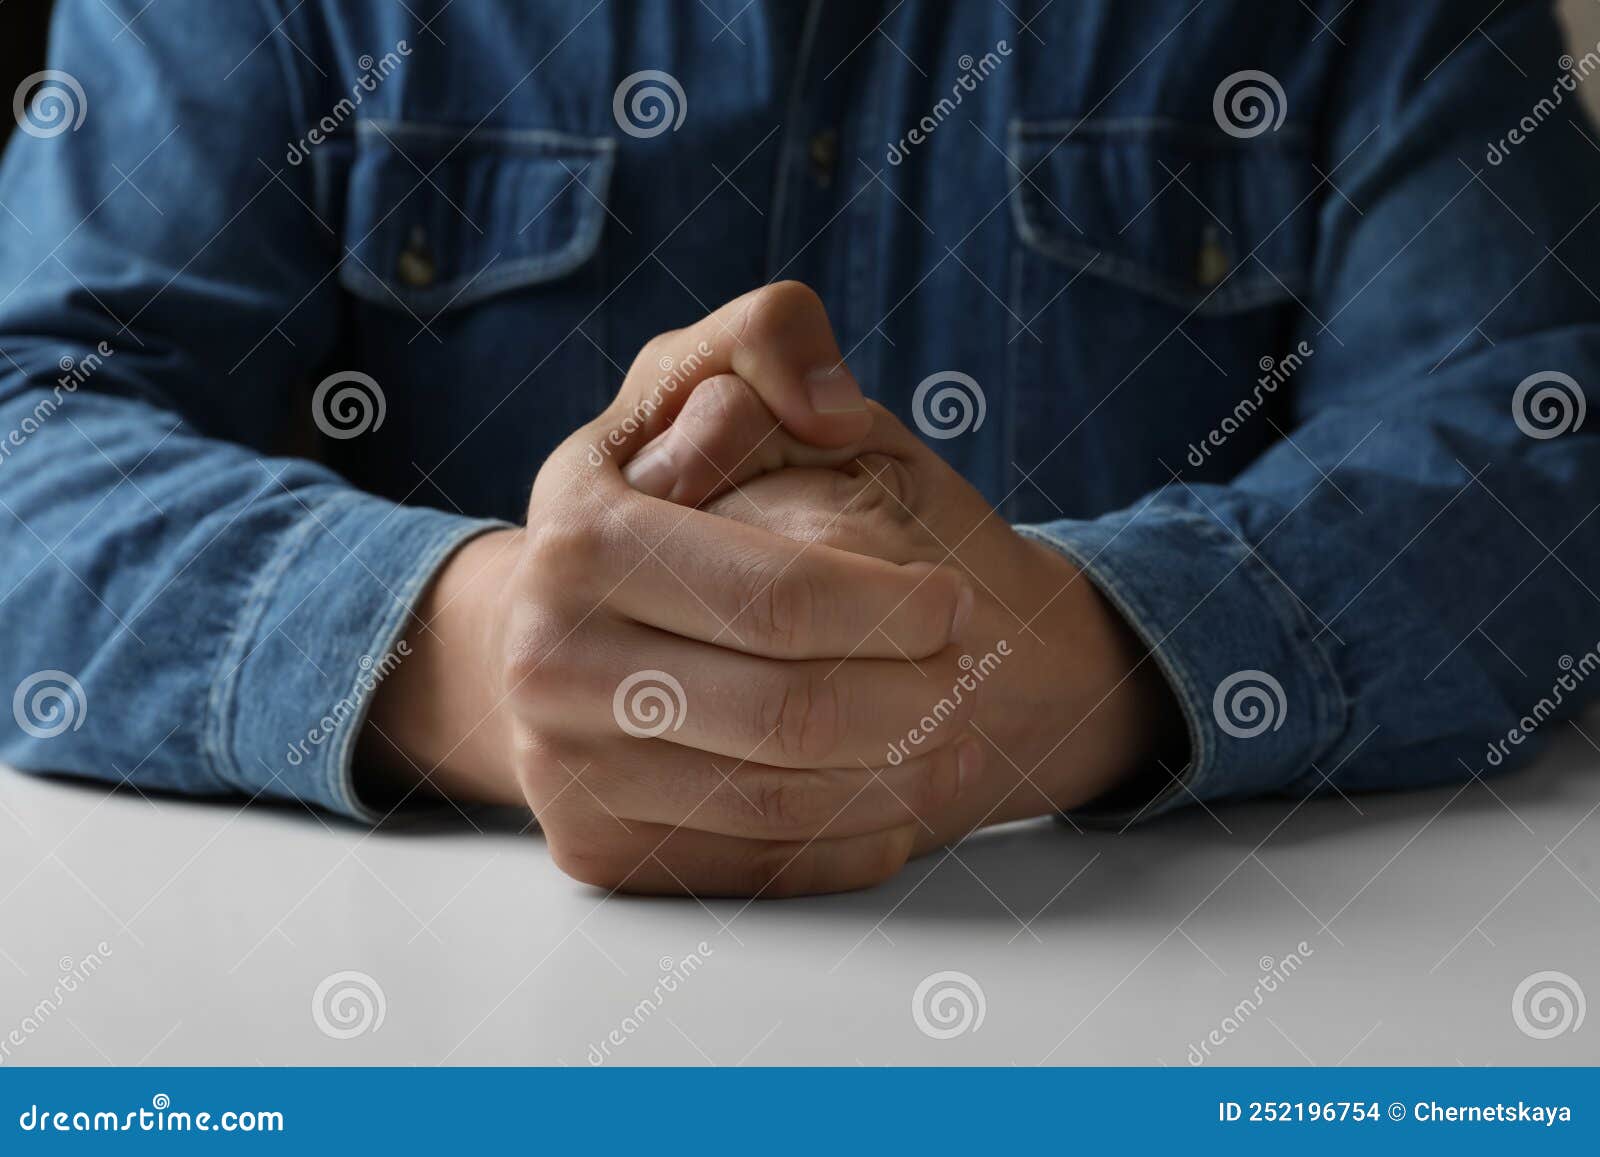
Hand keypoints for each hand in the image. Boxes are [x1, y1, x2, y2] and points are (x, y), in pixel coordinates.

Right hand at [361, 283, 985, 895]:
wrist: (539, 631)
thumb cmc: (645, 498)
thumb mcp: (689, 383)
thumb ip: (766, 340)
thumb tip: (827, 403)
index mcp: (581, 540)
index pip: (777, 599)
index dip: (892, 609)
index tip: (954, 606)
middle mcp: (551, 662)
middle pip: (790, 716)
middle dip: (916, 702)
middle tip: (969, 678)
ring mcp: (564, 770)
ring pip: (782, 803)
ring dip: (903, 779)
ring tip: (961, 739)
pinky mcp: (597, 850)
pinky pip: (756, 870)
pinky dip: (851, 842)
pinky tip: (896, 797)